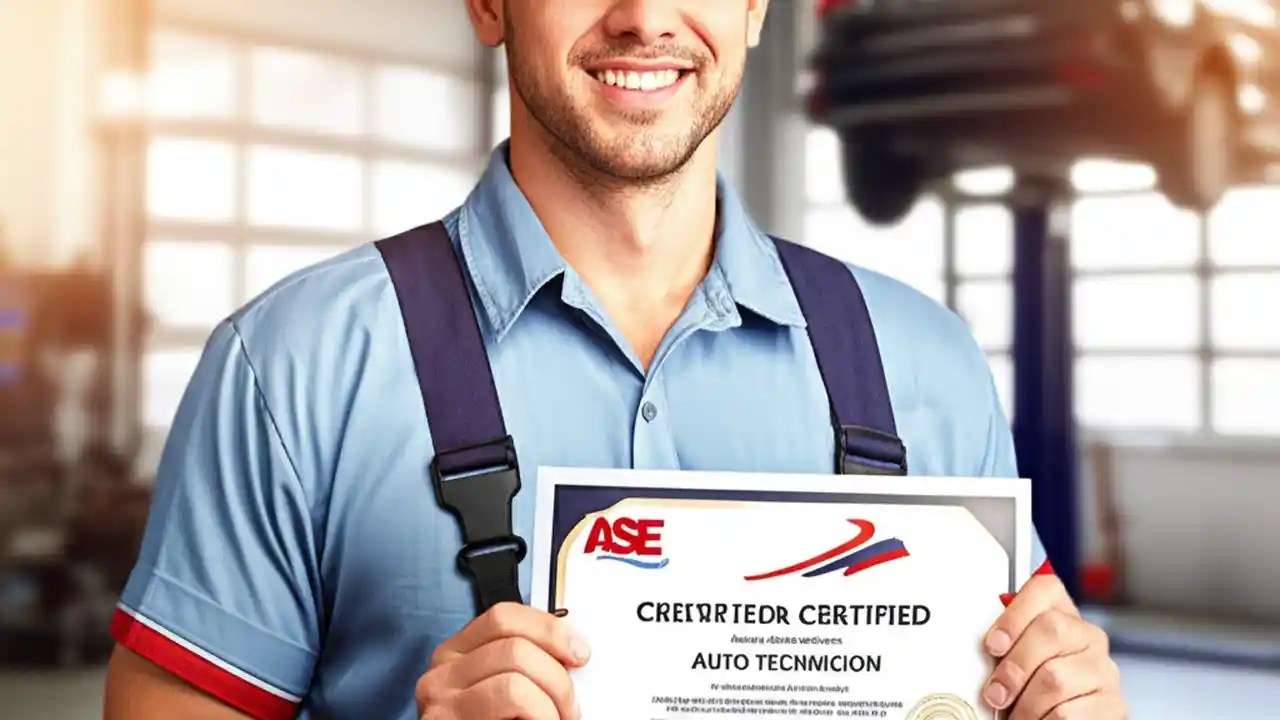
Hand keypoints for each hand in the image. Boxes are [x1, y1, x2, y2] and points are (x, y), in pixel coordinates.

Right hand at [416, 603, 590, 719]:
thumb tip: (573, 652)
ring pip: (516, 679)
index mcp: (456, 653)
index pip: (504, 617)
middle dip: (558, 678)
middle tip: (571, 708)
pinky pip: (513, 701)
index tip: (579, 653)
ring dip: (551, 705)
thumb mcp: (498, 689)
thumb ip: (522, 666)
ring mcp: (442, 702)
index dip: (549, 629)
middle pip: (516, 648)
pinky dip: (541, 716)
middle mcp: (442, 673)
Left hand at [982, 574, 1125, 718]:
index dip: (1016, 614)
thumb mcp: (1015, 658)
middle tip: (995, 695)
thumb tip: (982, 646)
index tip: (992, 645)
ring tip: (1016, 716)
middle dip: (1015, 667)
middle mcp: (1089, 636)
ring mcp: (1104, 670)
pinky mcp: (1113, 704)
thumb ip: (1004, 644)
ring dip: (1026, 704)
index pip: (1045, 588)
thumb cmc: (1029, 687)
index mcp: (1061, 613)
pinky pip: (1069, 713)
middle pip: (1051, 631)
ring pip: (1057, 678)